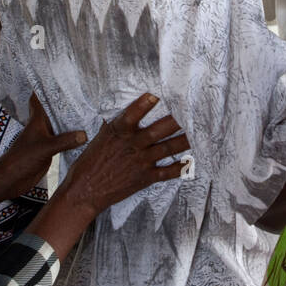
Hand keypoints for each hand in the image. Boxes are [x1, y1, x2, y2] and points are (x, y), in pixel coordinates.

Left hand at [0, 95, 87, 196]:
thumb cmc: (21, 159)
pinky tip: (83, 137)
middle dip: (64, 104)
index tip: (56, 78)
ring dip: (70, 122)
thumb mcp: (44, 147)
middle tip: (81, 94)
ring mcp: (45, 140)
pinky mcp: (49, 152)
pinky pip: (63, 142)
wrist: (11, 179)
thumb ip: (64, 140)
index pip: (38, 100)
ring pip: (60, 127)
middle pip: (53, 112)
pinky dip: (72, 139)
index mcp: (36, 121)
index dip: (44, 89)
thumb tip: (84, 134)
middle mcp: (41, 128)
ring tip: (87, 112)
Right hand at [53, 92, 190, 216]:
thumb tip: (126, 112)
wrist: (85, 191)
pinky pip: (166, 172)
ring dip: (184, 140)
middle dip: (176, 120)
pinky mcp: (144, 177)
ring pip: (168, 148)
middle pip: (158, 130)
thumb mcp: (100, 138)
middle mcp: (132, 145)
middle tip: (192, 110)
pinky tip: (190, 161)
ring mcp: (140, 162)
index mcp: (118, 132)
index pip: (132, 114)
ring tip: (200, 132)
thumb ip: (115, 125)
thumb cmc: (89, 163)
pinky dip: (179, 167)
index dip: (144, 104)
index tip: (156, 94)